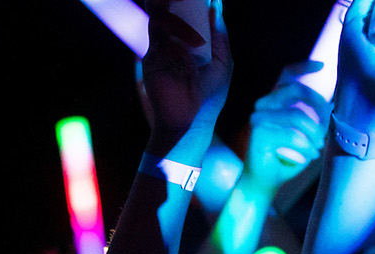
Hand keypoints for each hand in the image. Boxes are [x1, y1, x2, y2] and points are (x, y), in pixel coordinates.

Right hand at [140, 0, 231, 155]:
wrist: (187, 120)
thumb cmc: (209, 96)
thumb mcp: (222, 63)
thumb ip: (219, 36)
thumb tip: (217, 7)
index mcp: (200, 44)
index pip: (198, 16)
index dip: (201, 3)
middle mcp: (182, 43)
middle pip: (179, 12)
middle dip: (183, 1)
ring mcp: (166, 47)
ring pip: (166, 17)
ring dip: (172, 5)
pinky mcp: (153, 54)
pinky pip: (157, 31)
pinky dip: (164, 19)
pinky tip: (168, 11)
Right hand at [241, 62, 327, 192]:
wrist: (264, 182)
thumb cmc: (285, 158)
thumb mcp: (303, 135)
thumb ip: (314, 118)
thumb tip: (333, 104)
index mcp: (273, 102)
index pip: (286, 75)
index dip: (303, 66)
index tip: (322, 66)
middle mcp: (263, 105)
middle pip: (296, 90)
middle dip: (317, 107)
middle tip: (325, 130)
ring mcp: (258, 118)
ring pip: (296, 115)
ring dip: (314, 133)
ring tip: (318, 147)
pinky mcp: (258, 133)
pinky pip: (291, 135)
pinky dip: (305, 146)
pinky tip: (311, 155)